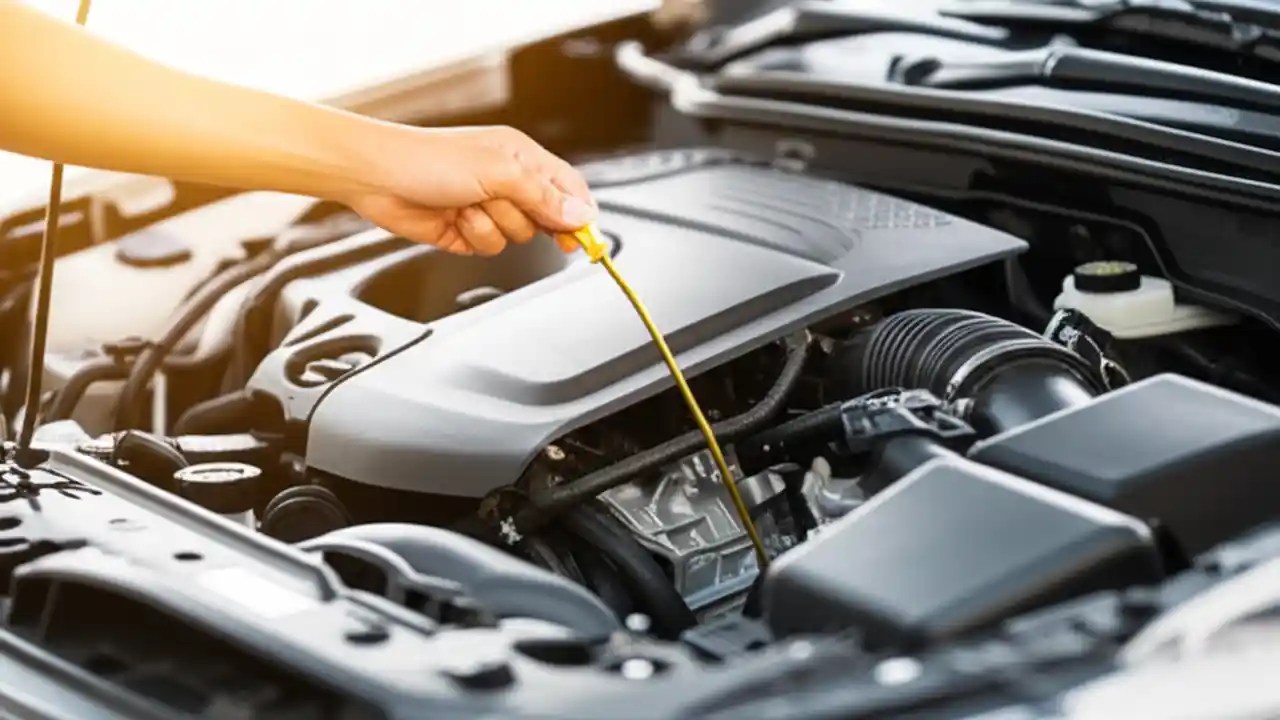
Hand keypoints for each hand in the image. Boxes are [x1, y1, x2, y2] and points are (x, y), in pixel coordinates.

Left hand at [336, 125, 596, 255]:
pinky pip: (490, 248)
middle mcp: (507, 182)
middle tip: (506, 204)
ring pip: (518, 237)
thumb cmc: (429, 159)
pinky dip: (475, 237)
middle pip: (546, 218)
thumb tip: (583, 214)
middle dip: (525, 217)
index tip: (585, 237)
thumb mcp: (499, 172)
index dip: (580, 213)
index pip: (567, 187)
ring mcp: (487, 208)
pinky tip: (456, 219)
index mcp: (521, 158)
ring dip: (494, 226)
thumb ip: (544, 196)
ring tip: (470, 205)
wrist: (376, 177)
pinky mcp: (468, 232)